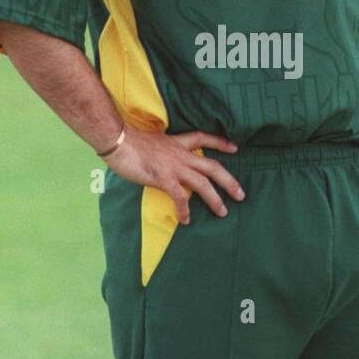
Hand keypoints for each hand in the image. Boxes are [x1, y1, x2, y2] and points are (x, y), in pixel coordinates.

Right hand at [105, 127, 244, 223]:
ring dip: (215, 199)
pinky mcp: (163, 178)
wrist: (118, 139)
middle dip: (229, 181)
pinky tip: (186, 220)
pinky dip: (184, 209)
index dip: (220, 143)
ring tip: (223, 212)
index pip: (203, 139)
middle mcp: (180, 154)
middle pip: (212, 166)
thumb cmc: (128, 141)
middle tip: (241, 194)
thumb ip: (161, 151)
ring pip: (203, 183)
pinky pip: (180, 196)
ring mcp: (173, 167)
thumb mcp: (151, 142)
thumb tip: (160, 161)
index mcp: (177, 143)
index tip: (235, 148)